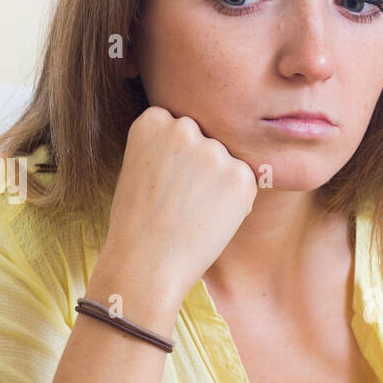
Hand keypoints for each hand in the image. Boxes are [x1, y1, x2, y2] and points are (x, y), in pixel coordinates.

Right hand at [101, 106, 259, 306]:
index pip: (179, 128)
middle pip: (206, 141)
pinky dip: (235, 202)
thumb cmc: (138, 224)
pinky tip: (210, 220)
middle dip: (200, 167)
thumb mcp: (139, 168)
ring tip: (192, 213)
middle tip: (180, 202)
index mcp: (153, 119)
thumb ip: (166, 146)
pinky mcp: (241, 176)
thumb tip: (204, 143)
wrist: (147, 263)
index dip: (175, 159)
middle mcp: (184, 127)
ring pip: (226, 162)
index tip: (163, 182)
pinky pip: (245, 182)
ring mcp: (214, 150)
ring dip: (219, 184)